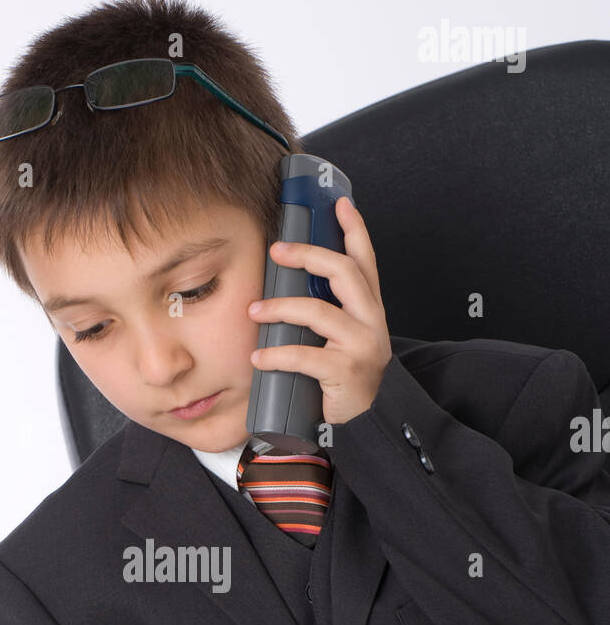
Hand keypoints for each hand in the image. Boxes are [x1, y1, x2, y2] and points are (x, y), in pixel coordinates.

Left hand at [247, 196, 392, 426]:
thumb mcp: (341, 337)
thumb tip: (289, 284)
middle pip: (342, 272)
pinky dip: (276, 354)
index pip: (365, 260)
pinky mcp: (346, 370)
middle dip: (307, 255)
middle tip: (275, 251)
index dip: (355, 229)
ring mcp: (361, 344)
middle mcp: (371, 320)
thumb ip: (326, 311)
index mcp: (369, 308)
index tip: (340, 202)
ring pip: (318, 311)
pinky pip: (305, 355)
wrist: (364, 421)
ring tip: (254, 310)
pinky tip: (258, 357)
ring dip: (280, 306)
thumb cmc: (344, 376)